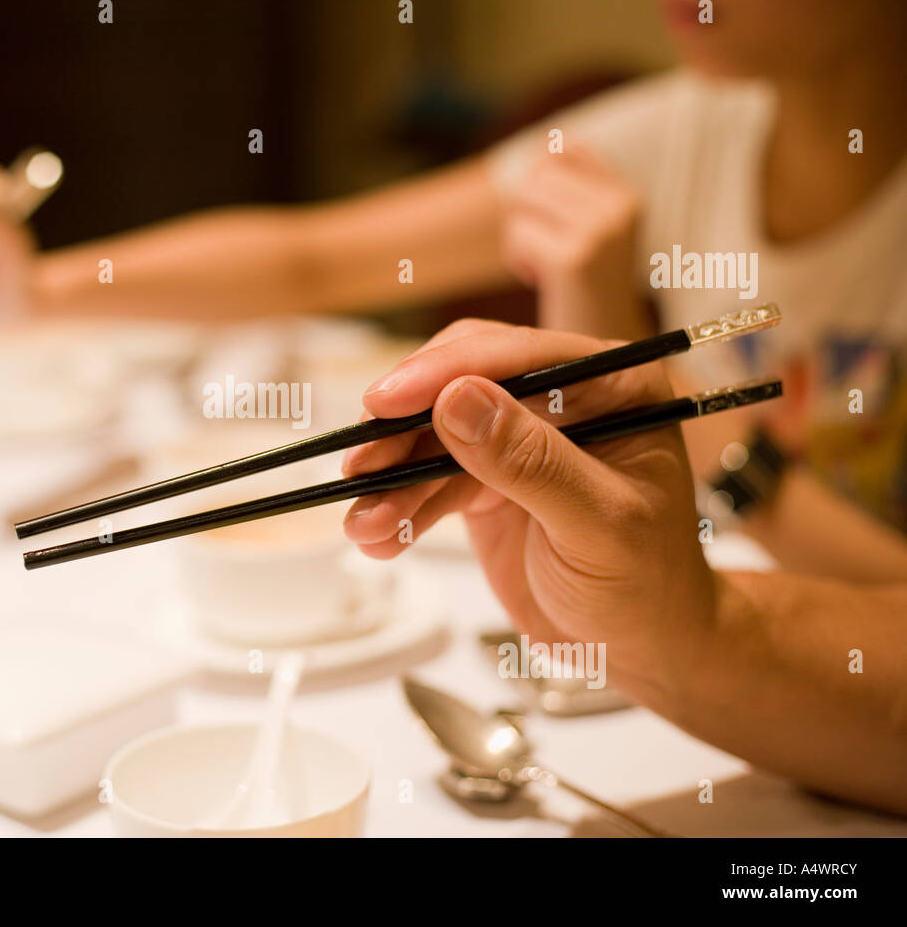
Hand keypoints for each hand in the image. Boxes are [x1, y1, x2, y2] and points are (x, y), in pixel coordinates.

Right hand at [341, 319, 716, 700]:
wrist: (639, 647)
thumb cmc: (644, 585)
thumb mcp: (597, 524)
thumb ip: (530, 461)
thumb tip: (455, 400)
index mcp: (611, 386)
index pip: (516, 356)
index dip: (443, 372)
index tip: (384, 402)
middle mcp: (562, 399)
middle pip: (460, 382)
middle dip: (403, 426)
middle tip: (359, 462)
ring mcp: (519, 439)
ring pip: (434, 435)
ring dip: (392, 479)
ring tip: (363, 523)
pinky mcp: (486, 480)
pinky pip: (429, 480)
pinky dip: (399, 508)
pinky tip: (375, 536)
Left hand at [502, 148, 647, 339]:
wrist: (612, 370)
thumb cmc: (586, 302)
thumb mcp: (589, 236)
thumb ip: (572, 192)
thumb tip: (548, 143)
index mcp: (627, 194)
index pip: (562, 150)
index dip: (542, 183)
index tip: (551, 223)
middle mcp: (622, 206)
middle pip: (535, 176)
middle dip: (528, 214)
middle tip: (550, 256)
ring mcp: (603, 229)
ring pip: (523, 200)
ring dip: (522, 236)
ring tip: (552, 270)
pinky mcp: (577, 258)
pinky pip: (520, 235)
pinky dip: (521, 258)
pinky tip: (547, 282)